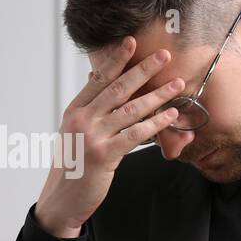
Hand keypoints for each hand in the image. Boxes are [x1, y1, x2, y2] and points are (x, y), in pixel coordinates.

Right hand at [33, 36, 186, 236]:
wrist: (62, 199)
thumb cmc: (73, 167)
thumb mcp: (76, 133)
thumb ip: (91, 111)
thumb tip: (104, 87)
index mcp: (75, 110)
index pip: (98, 78)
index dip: (116, 59)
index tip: (131, 42)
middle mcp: (82, 119)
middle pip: (118, 88)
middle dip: (144, 70)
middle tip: (164, 55)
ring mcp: (93, 136)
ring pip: (131, 110)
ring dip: (158, 96)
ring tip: (178, 85)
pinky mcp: (105, 155)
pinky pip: (136, 135)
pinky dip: (156, 123)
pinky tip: (171, 115)